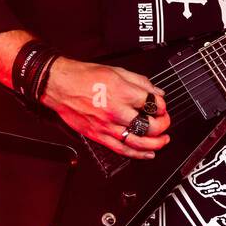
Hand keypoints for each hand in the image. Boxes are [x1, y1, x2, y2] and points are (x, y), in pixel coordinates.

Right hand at [40, 57, 169, 159]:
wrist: (61, 85)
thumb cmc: (84, 77)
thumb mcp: (117, 71)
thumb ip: (140, 82)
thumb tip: (156, 92)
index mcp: (123, 92)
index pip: (153, 104)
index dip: (161, 106)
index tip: (160, 106)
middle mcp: (116, 111)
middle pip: (149, 126)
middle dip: (162, 125)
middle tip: (164, 122)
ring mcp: (107, 126)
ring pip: (138, 141)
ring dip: (155, 144)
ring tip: (163, 141)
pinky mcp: (98, 135)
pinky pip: (121, 149)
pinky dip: (137, 154)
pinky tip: (147, 154)